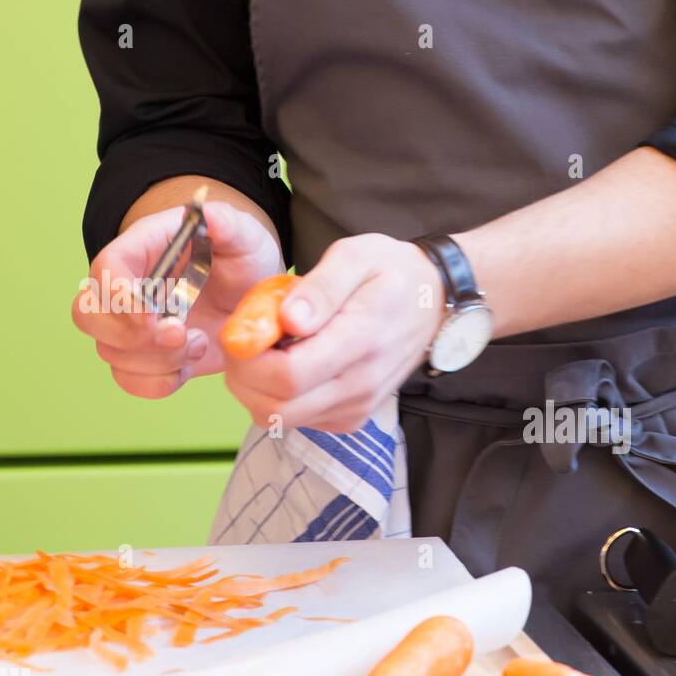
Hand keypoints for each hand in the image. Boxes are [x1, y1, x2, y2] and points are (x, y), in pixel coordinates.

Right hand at [71, 201, 283, 398]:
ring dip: (158, 360)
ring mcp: (132, 327)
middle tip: (184, 335)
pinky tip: (189, 365)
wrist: (253, 294)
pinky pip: (130, 381)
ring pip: (111, 353)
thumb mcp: (244, 234)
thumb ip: (225, 222)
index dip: (119, 295)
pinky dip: (159, 382)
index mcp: (142, 250)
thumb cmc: (242, 257)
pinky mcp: (148, 358)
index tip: (154, 316)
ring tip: (201, 342)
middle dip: (132, 336)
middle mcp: (126, 289)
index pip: (106, 268)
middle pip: (88, 316)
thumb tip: (206, 212)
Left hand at [223, 234, 444, 432]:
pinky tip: (288, 364)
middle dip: (243, 376)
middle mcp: (360, 385)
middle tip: (245, 340)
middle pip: (275, 407)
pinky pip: (296, 420)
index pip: (287, 375)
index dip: (247, 358)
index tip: (241, 330)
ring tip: (267, 350)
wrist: (434, 302)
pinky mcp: (350, 417)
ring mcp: (356, 406)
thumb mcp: (357, 255)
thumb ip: (321, 287)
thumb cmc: (391, 272)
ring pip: (279, 419)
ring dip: (256, 389)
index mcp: (360, 342)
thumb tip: (288, 319)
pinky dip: (277, 397)